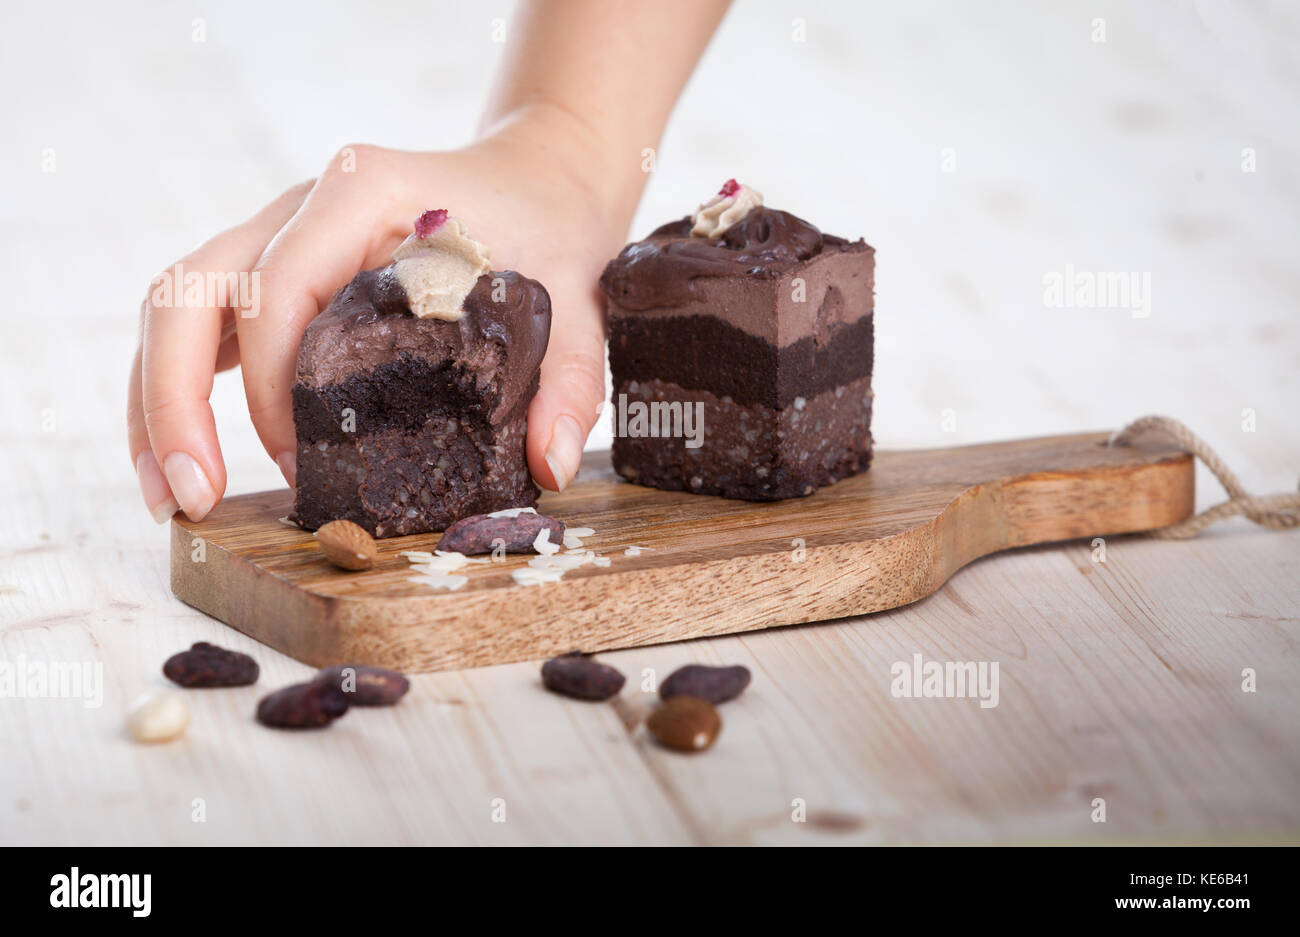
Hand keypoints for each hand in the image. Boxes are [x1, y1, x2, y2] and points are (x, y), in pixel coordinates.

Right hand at [128, 114, 618, 521]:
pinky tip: (187, 458)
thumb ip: (569, 382)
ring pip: (176, 303)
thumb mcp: (575, 301)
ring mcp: (281, 230)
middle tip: (191, 499)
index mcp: (366, 194)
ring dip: (156, 401)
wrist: (538, 180)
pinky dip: (179, 388)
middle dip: (174, 400)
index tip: (304, 465)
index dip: (273, 385)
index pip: (278, 285)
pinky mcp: (279, 266)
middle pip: (191, 289)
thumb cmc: (549, 231)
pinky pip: (205, 321)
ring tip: (171, 498)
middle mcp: (304, 204)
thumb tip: (547, 464)